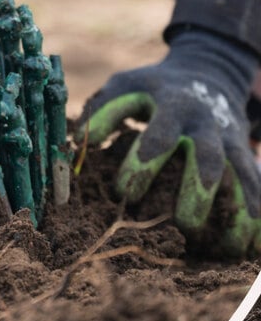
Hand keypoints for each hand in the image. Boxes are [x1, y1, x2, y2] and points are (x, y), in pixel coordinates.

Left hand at [79, 28, 260, 255]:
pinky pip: (256, 186)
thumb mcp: (126, 86)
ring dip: (237, 212)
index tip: (122, 193)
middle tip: (183, 224)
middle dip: (196, 192)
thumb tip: (78, 141)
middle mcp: (205, 124)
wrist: (207, 73)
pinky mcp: (245, 155)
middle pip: (206, 158)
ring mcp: (229, 140)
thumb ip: (102, 111)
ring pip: (239, 177)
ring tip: (226, 247)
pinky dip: (257, 216)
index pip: (158, 136)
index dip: (142, 166)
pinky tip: (251, 248)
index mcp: (171, 106)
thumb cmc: (153, 88)